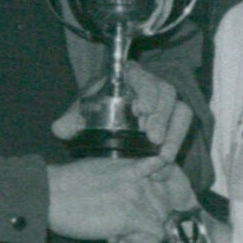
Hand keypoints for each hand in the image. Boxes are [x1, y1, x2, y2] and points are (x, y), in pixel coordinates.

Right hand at [48, 154, 190, 242]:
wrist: (48, 193)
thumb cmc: (66, 187)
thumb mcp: (102, 175)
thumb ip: (122, 192)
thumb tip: (135, 212)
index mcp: (136, 168)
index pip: (167, 187)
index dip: (156, 208)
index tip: (137, 219)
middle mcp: (144, 180)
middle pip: (165, 213)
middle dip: (144, 230)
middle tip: (116, 235)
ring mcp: (139, 198)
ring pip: (161, 230)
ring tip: (113, 242)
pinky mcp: (131, 217)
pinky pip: (154, 241)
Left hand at [52, 63, 196, 158]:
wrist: (104, 125)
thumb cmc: (94, 112)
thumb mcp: (81, 113)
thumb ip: (70, 120)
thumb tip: (61, 128)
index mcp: (130, 79)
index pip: (143, 75)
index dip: (147, 90)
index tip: (141, 109)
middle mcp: (153, 88)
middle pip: (168, 94)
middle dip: (163, 117)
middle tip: (154, 139)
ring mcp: (166, 107)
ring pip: (182, 112)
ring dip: (175, 135)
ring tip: (164, 157)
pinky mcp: (172, 126)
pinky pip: (181, 133)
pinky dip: (175, 149)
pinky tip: (163, 166)